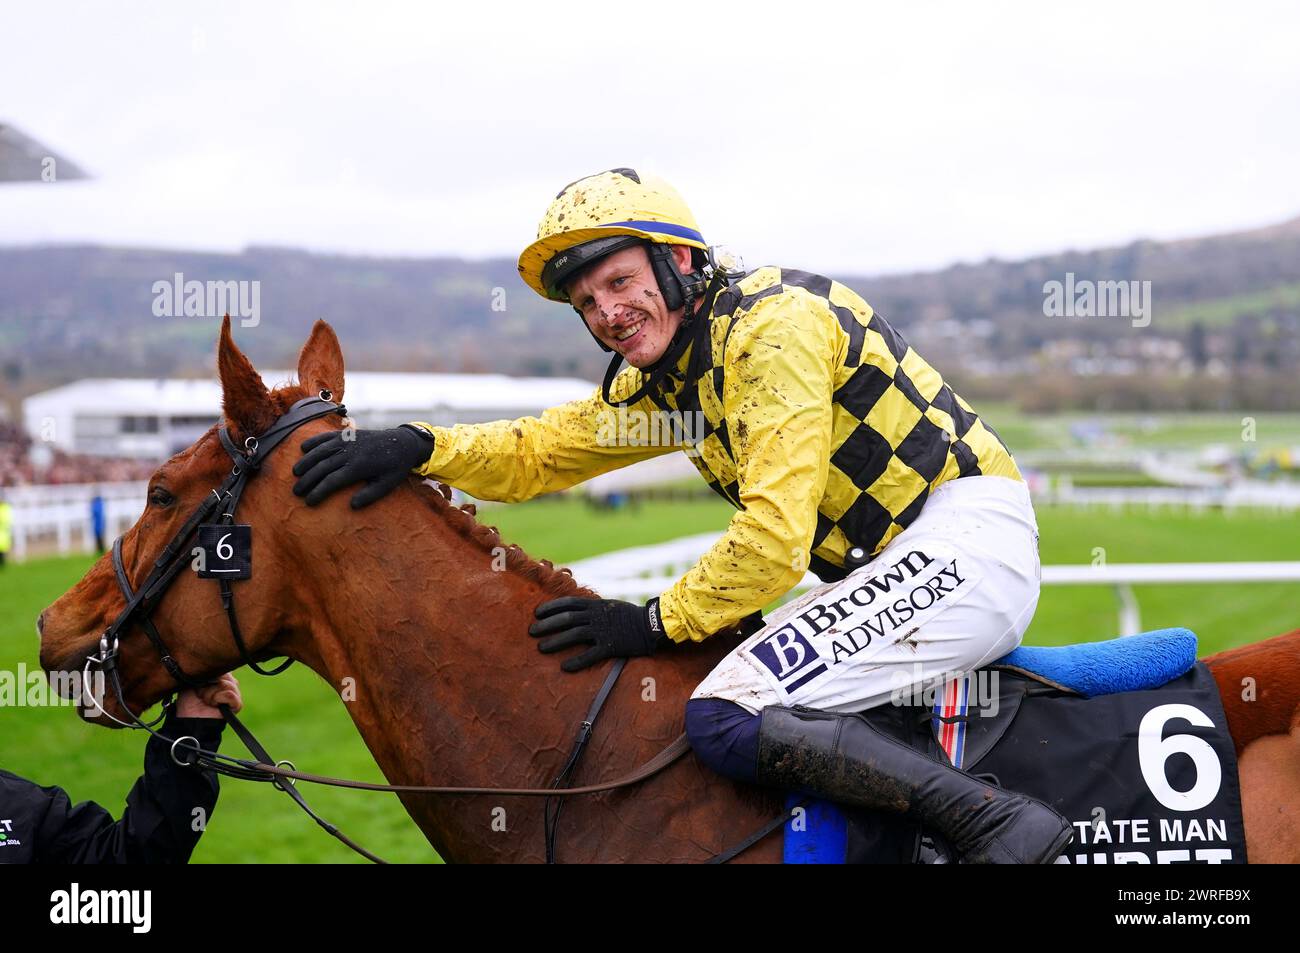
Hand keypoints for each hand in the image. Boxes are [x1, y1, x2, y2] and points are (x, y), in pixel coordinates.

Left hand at [176, 673, 241, 717]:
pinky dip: (218, 698)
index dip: (210, 673)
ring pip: (227, 684)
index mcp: (220, 677)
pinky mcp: (237, 704)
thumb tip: (217, 668)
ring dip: (211, 693)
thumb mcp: (193, 681)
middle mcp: (229, 684)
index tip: (199, 683)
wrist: (188, 719)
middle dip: (209, 684)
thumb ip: (205, 671)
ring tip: (206, 701)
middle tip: (200, 694)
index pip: (222, 667)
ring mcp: (234, 694)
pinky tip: (213, 705)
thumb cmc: (189, 702)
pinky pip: (230, 694)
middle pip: (226, 674)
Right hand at [292, 425, 434, 508]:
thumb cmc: (395, 468)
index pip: (332, 481)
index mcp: (359, 468)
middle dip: (307, 480)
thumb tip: (351, 506)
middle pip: (322, 467)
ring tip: (295, 473)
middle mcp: (350, 453)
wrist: (403, 443)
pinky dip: (314, 442)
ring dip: (306, 461)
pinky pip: (327, 437)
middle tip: (296, 491)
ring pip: (320, 451)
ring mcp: (348, 441)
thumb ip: (370, 496)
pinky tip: (303, 449)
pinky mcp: (348, 434)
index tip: (308, 502)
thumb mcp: (387, 485)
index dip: (318, 492)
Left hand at [529, 597, 667, 672]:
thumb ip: (592, 608)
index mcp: (595, 604)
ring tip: (541, 648)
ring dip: (555, 641)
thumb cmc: (629, 616)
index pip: (568, 603)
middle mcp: (596, 616)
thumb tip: (574, 610)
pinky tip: (564, 667)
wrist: (651, 625)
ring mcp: (603, 630)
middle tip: (532, 632)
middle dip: (547, 624)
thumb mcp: (609, 605)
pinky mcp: (611, 646)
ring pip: (574, 635)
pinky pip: (590, 654)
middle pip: (566, 618)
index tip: (537, 613)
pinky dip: (576, 661)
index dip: (550, 607)